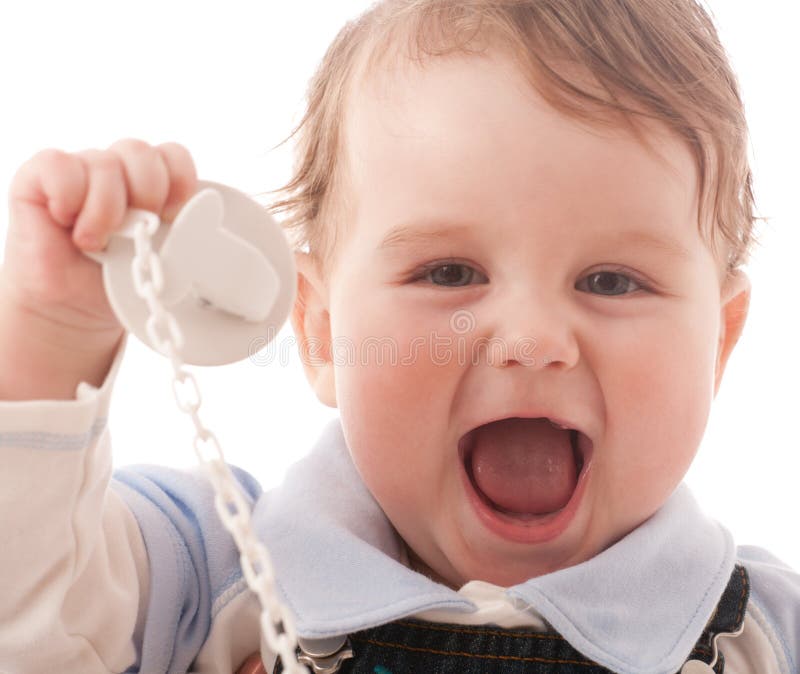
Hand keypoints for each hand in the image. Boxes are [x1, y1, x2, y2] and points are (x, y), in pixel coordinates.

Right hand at [2, 138, 197, 340]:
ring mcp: (79, 171)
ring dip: (105, 210)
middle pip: (141, 152)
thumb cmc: (120, 280)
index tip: (172, 218)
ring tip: (95, 242)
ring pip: (104, 162)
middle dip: (146, 195)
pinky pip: (58, 164)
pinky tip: (66, 221)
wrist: (74, 305)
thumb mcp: (163, 260)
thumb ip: (181, 235)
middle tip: (135, 232)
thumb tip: (193, 225)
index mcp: (152, 183)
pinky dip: (68, 196)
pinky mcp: (39, 178)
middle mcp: (116, 170)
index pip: (173, 156)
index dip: (179, 183)